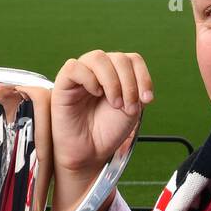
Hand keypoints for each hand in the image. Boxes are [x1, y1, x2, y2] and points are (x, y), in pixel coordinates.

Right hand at [40, 50, 153, 210]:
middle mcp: (98, 70)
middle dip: (129, 83)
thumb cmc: (107, 131)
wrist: (90, 153)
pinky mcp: (63, 83)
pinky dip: (89, 79)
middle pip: (118, 58)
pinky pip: (74, 67)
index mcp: (116, 74)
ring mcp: (81, 75)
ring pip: (98, 57)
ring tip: (115, 104)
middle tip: (128, 108)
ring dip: (112, 81)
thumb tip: (133, 77)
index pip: (132, 60)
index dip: (143, 76)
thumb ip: (134, 89)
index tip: (147, 100)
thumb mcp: (130, 110)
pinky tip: (95, 94)